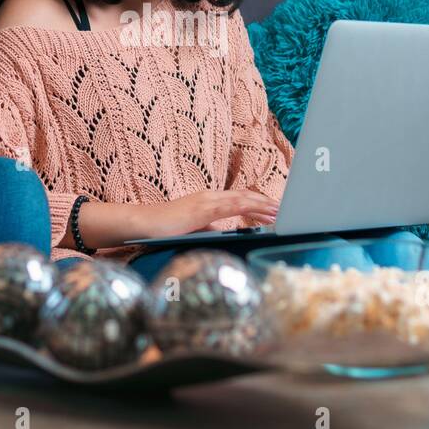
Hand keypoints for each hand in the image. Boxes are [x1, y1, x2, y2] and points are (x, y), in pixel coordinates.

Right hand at [141, 190, 278, 238]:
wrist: (144, 222)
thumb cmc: (165, 227)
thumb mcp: (193, 228)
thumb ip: (209, 227)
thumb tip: (224, 232)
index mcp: (209, 200)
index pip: (239, 199)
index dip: (258, 202)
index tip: (274, 208)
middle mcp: (210, 196)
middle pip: (245, 196)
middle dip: (266, 201)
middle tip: (285, 208)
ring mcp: (207, 201)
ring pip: (242, 199)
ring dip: (263, 204)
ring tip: (280, 210)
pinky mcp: (203, 209)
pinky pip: (231, 206)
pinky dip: (250, 208)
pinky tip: (262, 212)